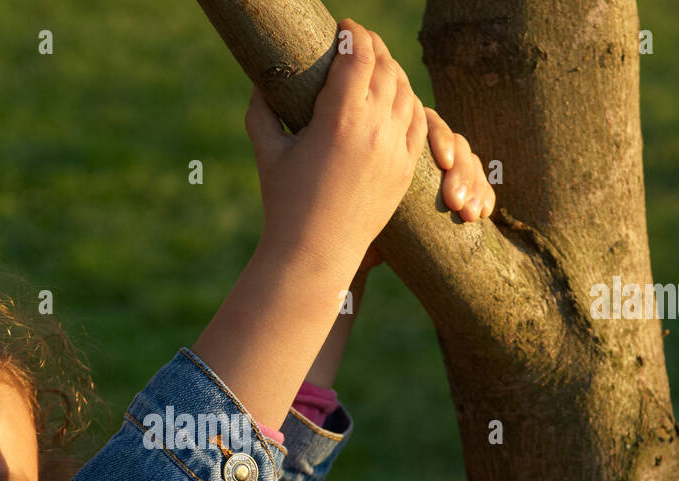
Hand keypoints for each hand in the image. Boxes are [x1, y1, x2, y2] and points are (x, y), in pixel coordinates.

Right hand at [245, 18, 425, 267]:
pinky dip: (409, 101)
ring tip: (376, 65)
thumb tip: (259, 83)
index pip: (359, 56)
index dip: (354, 34)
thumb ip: (262, 112)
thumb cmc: (284, 204)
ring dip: (393, 71)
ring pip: (406, 92)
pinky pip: (418, 121)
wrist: (316, 254)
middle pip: (386, 67)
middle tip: (359, 41)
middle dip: (374, 47)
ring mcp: (396, 150)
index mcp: (340, 120)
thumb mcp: (268, 153)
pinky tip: (395, 97)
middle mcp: (375, 130)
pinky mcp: (406, 170)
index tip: (345, 28)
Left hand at [352, 107, 496, 271]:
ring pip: (469, 161)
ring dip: (475, 185)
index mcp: (397, 136)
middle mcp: (420, 146)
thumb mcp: (349, 187)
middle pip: (455, 143)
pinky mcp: (455, 187)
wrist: (348, 235)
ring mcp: (440, 165)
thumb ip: (361, 173)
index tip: (443, 163)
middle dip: (461, 172)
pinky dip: (484, 194)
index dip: (442, 139)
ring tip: (469, 215)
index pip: (429, 124)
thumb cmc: (341, 209)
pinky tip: (483, 212)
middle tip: (455, 202)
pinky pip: (478, 182)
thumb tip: (359, 160)